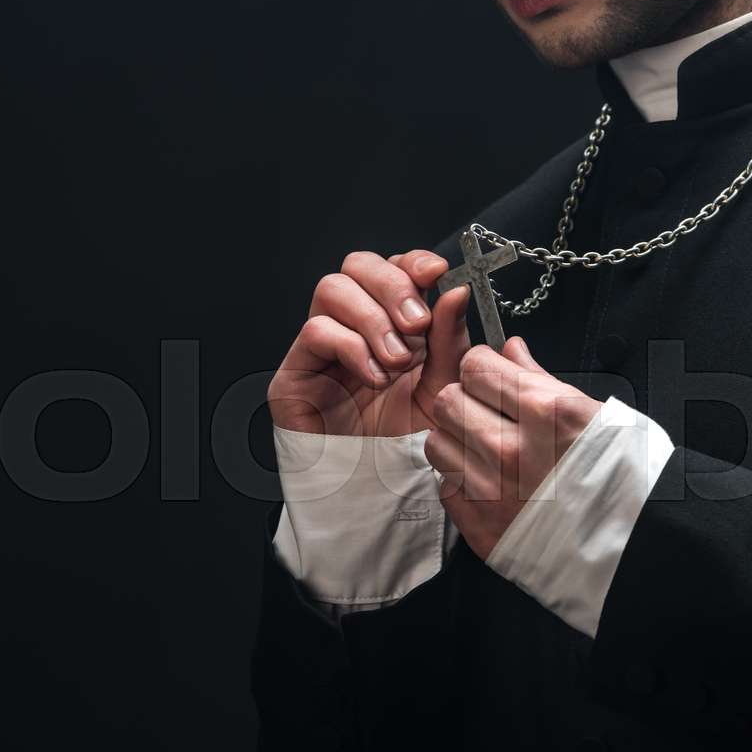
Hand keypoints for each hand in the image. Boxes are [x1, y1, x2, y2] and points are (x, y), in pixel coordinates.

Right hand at [268, 249, 472, 436]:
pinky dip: (352, 347)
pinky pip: (316, 331)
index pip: (393, 266)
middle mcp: (353, 324)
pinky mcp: (296, 370)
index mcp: (390, 319)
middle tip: (417, 326)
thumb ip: (449, 339)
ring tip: (396, 360)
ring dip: (372, 319)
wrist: (379, 489)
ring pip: (333, 288)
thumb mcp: (442, 384)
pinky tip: (373, 376)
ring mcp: (321, 345)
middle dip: (393, 286)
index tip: (436, 273)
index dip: (412, 261)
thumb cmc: (406, 440)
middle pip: (358, 265)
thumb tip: (456, 291)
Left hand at [424, 336, 603, 558]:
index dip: (482, 367)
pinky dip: (463, 482)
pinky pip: (446, 486)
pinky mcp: (480, 526)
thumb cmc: (619, 477)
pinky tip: (492, 483)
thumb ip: (540, 379)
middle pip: (447, 401)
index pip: (474, 366)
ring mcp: (492, 492)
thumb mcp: (591, 414)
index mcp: (545, 414)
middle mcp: (512, 451)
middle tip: (487, 413)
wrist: (630, 543)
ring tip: (487, 451)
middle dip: (465, 401)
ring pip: (437, 443)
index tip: (490, 377)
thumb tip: (510, 350)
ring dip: (457, 442)